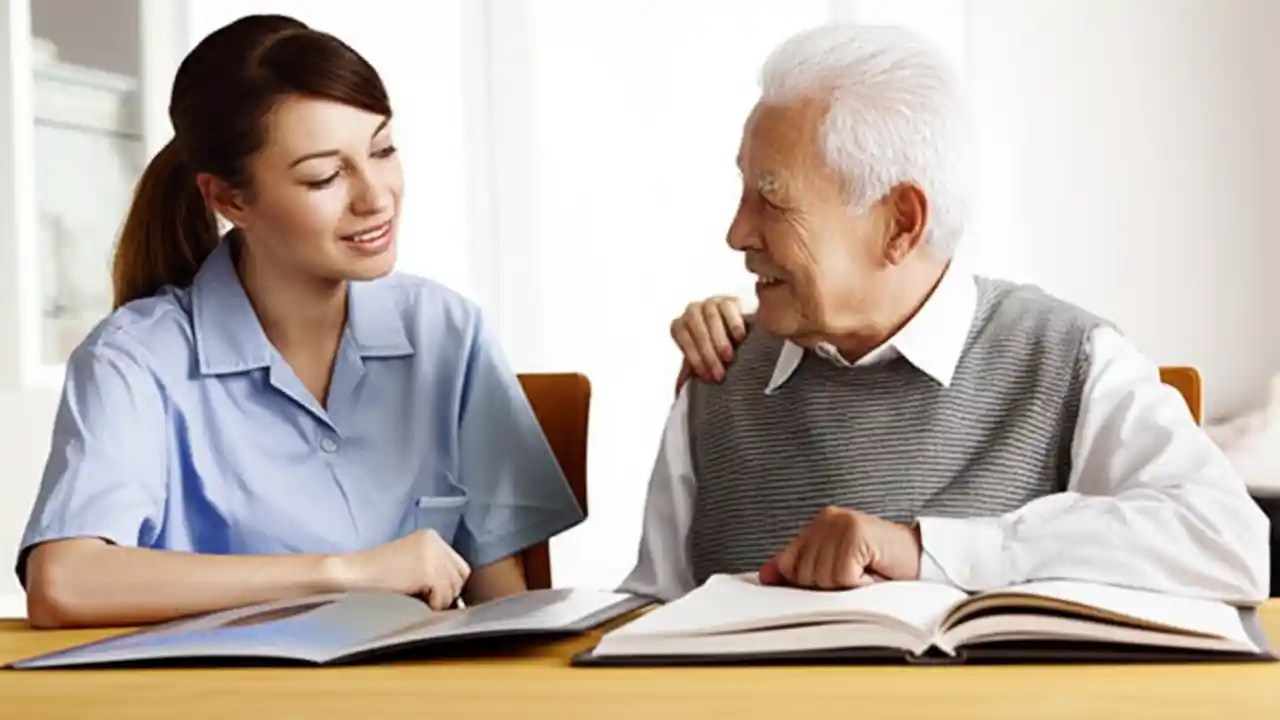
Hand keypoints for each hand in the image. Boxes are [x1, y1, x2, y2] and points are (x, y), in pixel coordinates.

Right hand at [338, 529, 470, 609]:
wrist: (352, 574)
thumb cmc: (376, 575)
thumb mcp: (410, 562)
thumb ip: (433, 568)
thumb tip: (456, 593)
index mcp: (432, 537)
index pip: (459, 565)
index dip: (449, 584)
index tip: (434, 594)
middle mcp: (435, 541)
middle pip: (461, 575)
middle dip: (447, 592)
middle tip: (426, 600)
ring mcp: (432, 555)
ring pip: (454, 587)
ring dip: (439, 600)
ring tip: (417, 600)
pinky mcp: (427, 571)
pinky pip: (443, 597)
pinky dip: (432, 605)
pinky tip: (414, 600)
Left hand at [671, 295, 748, 392]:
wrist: (740, 336)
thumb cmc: (716, 350)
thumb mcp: (703, 360)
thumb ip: (691, 371)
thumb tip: (678, 391)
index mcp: (681, 325)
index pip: (682, 338)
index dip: (694, 358)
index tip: (707, 377)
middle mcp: (692, 311)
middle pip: (696, 329)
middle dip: (707, 354)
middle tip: (719, 373)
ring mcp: (710, 302)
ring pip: (711, 318)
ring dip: (720, 340)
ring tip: (728, 357)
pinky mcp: (729, 300)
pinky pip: (729, 309)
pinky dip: (734, 324)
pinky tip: (741, 339)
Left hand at [758, 507, 921, 589]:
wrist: (923, 559)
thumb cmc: (882, 567)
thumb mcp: (837, 567)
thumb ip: (802, 567)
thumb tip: (765, 576)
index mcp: (819, 523)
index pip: (788, 562)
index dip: (803, 582)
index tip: (829, 584)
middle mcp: (827, 519)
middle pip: (804, 574)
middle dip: (830, 586)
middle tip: (855, 577)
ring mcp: (842, 524)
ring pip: (822, 578)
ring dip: (847, 586)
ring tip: (865, 574)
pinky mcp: (856, 535)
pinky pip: (842, 577)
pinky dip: (860, 584)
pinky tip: (873, 572)